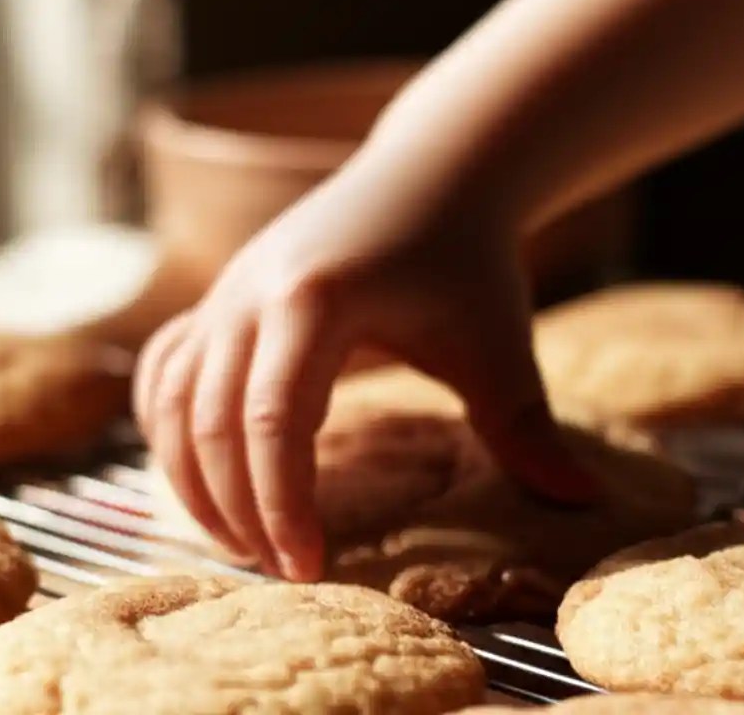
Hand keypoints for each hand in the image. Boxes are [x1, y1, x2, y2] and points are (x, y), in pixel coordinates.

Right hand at [133, 152, 596, 581]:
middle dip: (237, 508)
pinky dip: (168, 429)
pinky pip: (165, 371)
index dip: (283, 504)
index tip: (310, 568)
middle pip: (212, 422)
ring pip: (171, 401)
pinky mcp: (220, 298)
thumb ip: (525, 428)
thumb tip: (578, 501)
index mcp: (316, 300)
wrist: (435, 174)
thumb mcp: (499, 345)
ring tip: (238, 541)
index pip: (276, 421)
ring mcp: (226, 292)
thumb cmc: (468, 260)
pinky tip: (199, 475)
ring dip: (192, 479)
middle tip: (279, 569)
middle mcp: (252, 292)